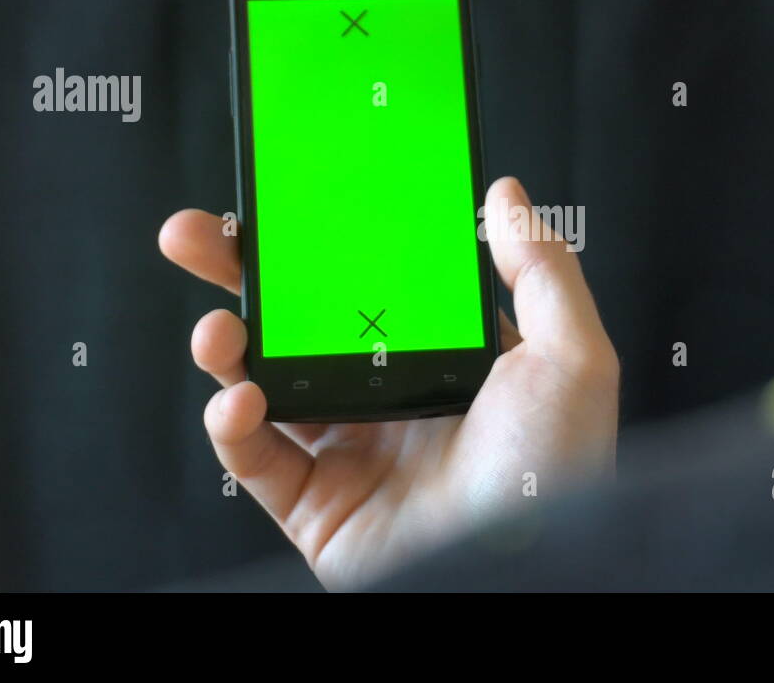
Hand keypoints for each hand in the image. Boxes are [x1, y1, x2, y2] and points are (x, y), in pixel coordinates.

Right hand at [159, 177, 618, 589]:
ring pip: (264, 382)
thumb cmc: (555, 477)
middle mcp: (393, 398)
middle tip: (200, 236)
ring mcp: (350, 450)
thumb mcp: (572, 358)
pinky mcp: (316, 504)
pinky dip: (231, 425)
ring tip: (218, 330)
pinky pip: (255, 458)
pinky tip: (240, 401)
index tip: (293, 198)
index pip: (374, 280)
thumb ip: (541, 271)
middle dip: (245, 276)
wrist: (518, 578)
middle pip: (301, 322)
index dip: (329, 239)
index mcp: (447, 357)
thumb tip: (508, 195)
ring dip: (226, 347)